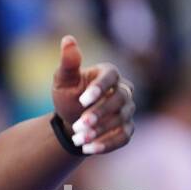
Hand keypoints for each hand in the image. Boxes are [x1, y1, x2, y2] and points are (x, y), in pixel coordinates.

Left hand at [51, 35, 135, 154]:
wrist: (71, 122)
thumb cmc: (68, 96)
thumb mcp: (63, 80)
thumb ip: (68, 63)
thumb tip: (67, 40)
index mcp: (108, 74)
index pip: (110, 76)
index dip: (99, 88)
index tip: (82, 100)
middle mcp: (123, 90)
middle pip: (119, 99)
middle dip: (99, 113)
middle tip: (79, 124)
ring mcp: (127, 110)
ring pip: (121, 119)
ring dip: (100, 130)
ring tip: (78, 139)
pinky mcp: (126, 129)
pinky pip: (123, 137)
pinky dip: (107, 144)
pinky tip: (88, 149)